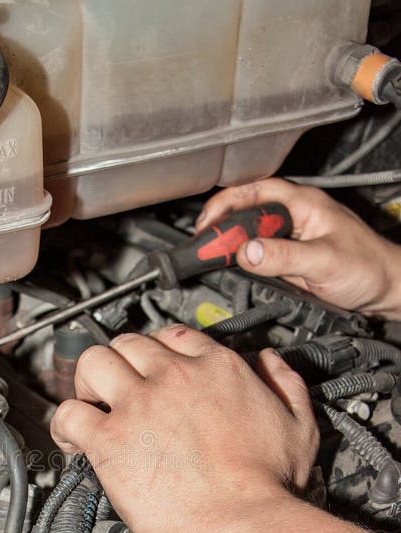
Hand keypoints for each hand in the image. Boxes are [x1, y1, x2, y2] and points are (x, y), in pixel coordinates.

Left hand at [51, 326, 318, 532]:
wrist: (245, 523)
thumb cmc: (269, 486)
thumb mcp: (299, 425)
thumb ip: (285, 385)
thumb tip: (271, 363)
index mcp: (217, 369)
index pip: (174, 336)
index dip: (157, 350)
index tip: (152, 368)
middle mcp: (174, 378)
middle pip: (129, 343)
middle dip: (120, 362)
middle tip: (119, 388)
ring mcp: (139, 405)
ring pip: (93, 362)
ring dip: (88, 381)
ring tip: (92, 403)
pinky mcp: (111, 439)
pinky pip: (70, 413)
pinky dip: (64, 423)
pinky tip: (71, 438)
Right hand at [198, 179, 400, 319]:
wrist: (385, 289)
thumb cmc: (367, 267)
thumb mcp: (323, 260)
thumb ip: (283, 256)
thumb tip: (245, 251)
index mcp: (302, 203)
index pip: (254, 192)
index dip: (224, 206)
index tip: (206, 227)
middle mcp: (293, 214)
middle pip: (246, 210)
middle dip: (220, 224)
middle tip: (201, 244)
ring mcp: (289, 235)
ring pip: (249, 232)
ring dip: (228, 242)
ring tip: (209, 255)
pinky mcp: (288, 256)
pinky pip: (257, 252)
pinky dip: (239, 258)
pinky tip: (230, 265)